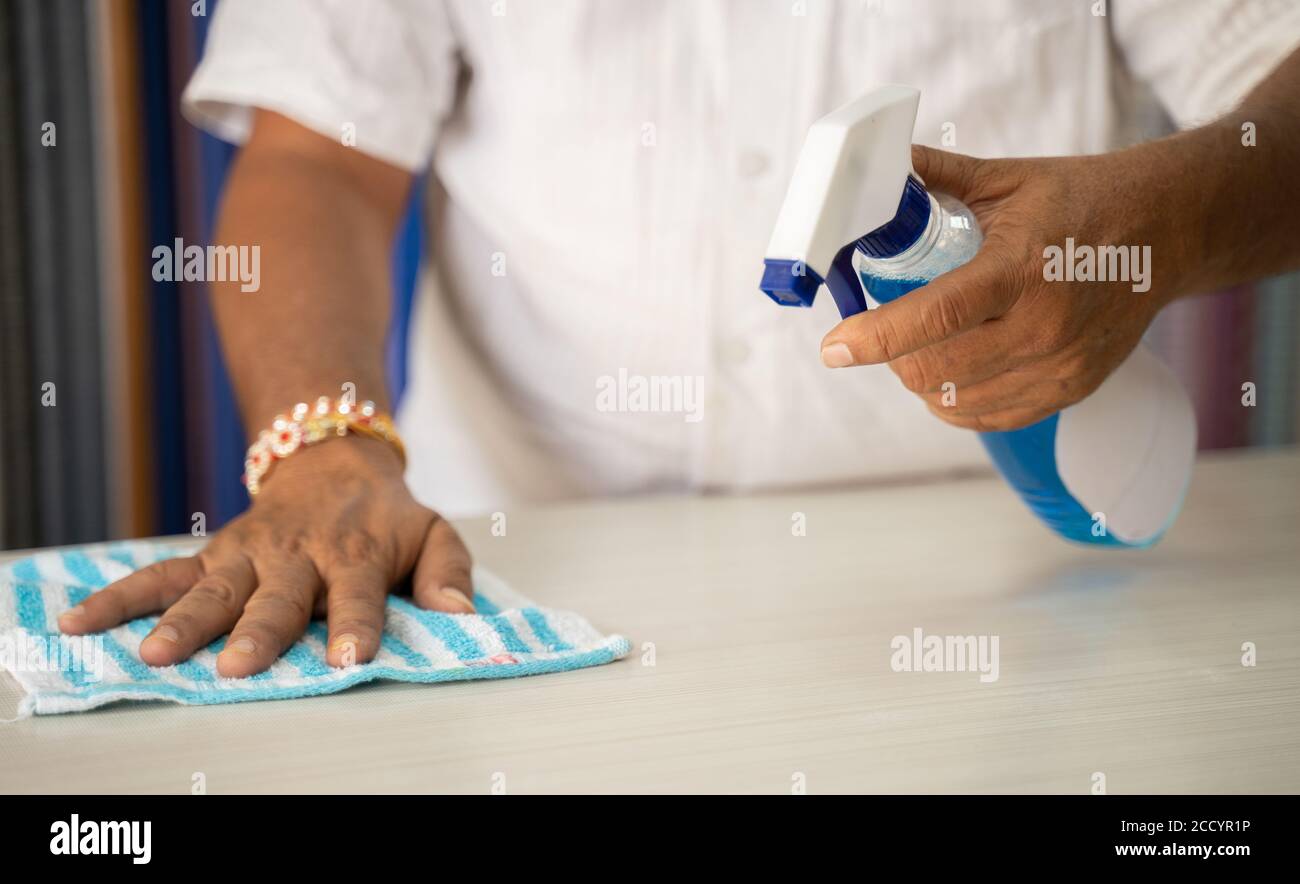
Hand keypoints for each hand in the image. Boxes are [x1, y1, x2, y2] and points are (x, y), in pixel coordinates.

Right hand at [57, 435, 473, 676]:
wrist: (334, 459)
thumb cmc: (386, 516)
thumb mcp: (432, 532)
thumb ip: (448, 574)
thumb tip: (462, 617)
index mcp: (357, 556)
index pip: (360, 596)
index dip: (356, 626)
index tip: (349, 658)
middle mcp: (298, 557)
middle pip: (278, 598)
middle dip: (260, 631)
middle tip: (237, 664)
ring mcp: (248, 555)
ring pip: (213, 588)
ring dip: (184, 619)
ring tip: (155, 652)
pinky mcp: (212, 554)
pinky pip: (161, 573)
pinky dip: (119, 595)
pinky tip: (79, 621)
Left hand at [819, 144, 1185, 430]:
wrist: (1169, 231)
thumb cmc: (1084, 201)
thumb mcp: (1010, 179)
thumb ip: (940, 178)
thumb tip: (880, 167)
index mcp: (1021, 270)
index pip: (933, 317)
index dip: (874, 338)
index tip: (834, 348)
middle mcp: (1043, 327)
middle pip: (934, 371)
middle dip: (890, 358)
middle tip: (876, 336)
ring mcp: (1059, 365)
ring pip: (954, 402)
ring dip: (919, 381)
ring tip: (918, 348)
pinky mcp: (1070, 390)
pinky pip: (989, 418)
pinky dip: (954, 405)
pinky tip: (948, 377)